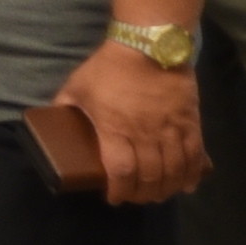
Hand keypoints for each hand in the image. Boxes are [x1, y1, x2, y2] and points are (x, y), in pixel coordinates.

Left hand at [58, 41, 206, 203]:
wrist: (149, 46)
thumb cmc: (108, 68)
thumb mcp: (76, 88)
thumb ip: (64, 108)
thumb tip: (49, 122)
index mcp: (115, 129)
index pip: (120, 172)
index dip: (119, 191)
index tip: (113, 198)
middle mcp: (145, 134)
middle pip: (149, 176)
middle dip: (142, 194)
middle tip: (136, 198)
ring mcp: (171, 129)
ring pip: (174, 169)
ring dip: (167, 188)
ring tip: (159, 194)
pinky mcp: (190, 122)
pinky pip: (196, 154)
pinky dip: (193, 173)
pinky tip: (188, 185)